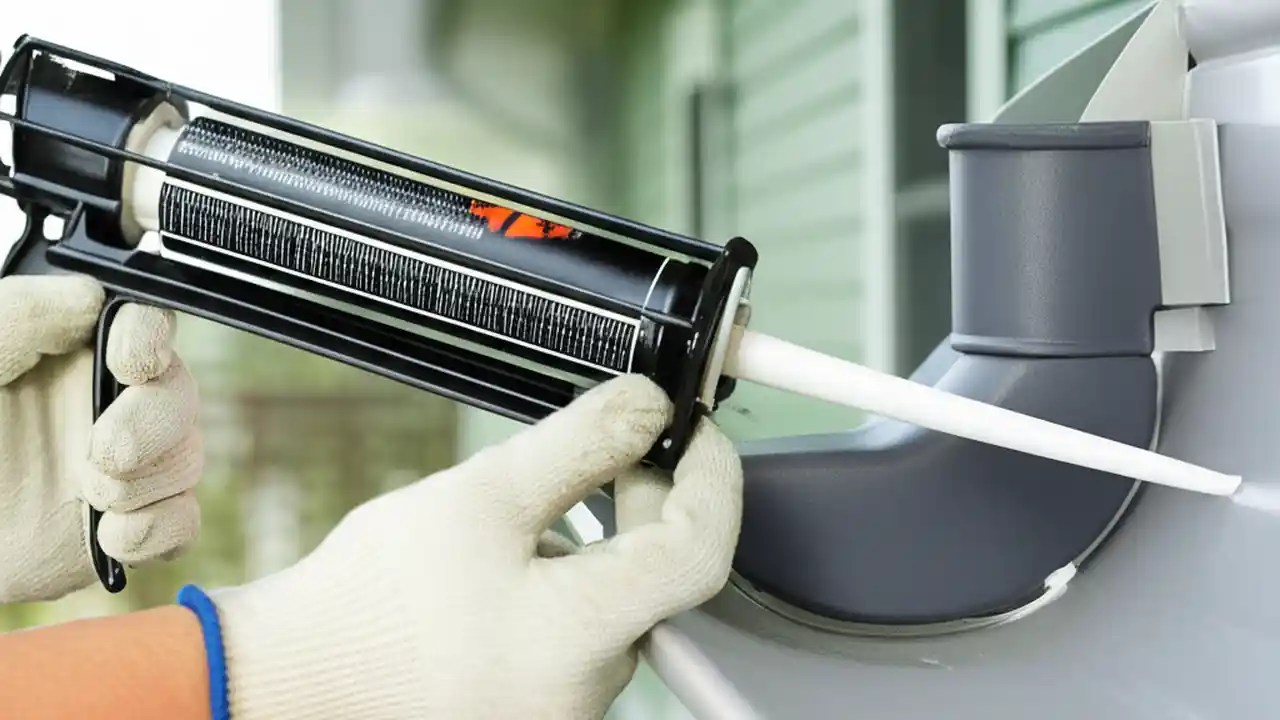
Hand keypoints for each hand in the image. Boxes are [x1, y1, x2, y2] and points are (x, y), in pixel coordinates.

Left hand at [0, 276, 202, 602]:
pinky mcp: (128, 525)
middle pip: (180, 394)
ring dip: (147, 482)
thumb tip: (90, 297)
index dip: (151, 339)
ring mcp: (121, 468)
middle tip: (104, 453)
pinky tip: (112, 536)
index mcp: (69, 357)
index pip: (144, 323)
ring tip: (92, 494)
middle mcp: (103, 406)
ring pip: (187, 457)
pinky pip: (183, 520)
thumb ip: (22, 314)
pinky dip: (158, 530)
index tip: (130, 364)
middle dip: (153, 426)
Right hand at [212, 375, 742, 719]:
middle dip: (655, 501)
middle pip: (665, 579)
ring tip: (549, 503)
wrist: (300, 675)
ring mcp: (568, 708)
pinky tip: (525, 558)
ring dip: (610, 543)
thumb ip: (581, 444)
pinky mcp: (544, 709)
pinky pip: (590, 634)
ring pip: (625, 603)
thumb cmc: (374, 598)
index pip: (702, 549)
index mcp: (582, 635)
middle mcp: (589, 689)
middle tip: (621, 447)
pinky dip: (579, 583)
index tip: (693, 428)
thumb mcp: (483, 494)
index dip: (714, 476)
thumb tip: (650, 407)